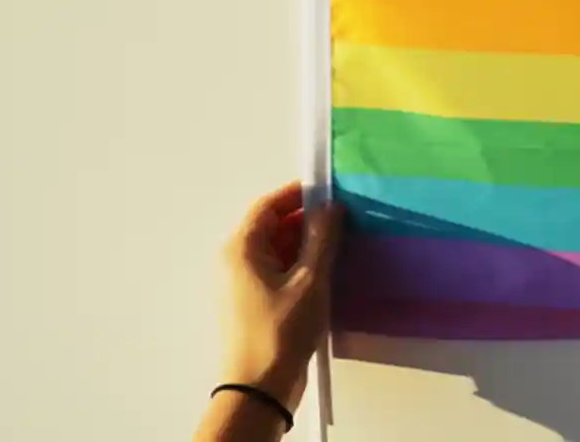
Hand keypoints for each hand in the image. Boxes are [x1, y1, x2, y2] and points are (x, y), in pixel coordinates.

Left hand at [218, 182, 343, 410]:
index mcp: (241, 248)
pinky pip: (279, 271)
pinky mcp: (255, 302)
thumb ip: (323, 238)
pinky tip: (328, 271)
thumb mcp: (310, 280)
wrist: (260, 387)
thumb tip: (332, 207)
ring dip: (307, 244)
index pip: (268, 205)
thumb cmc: (282, 330)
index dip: (298, 194)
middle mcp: (236, 260)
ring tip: (342, 244)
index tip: (330, 192)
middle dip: (307, 220)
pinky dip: (301, 265)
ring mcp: (243, 283)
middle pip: (272, 227)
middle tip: (343, 219)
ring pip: (278, 250)